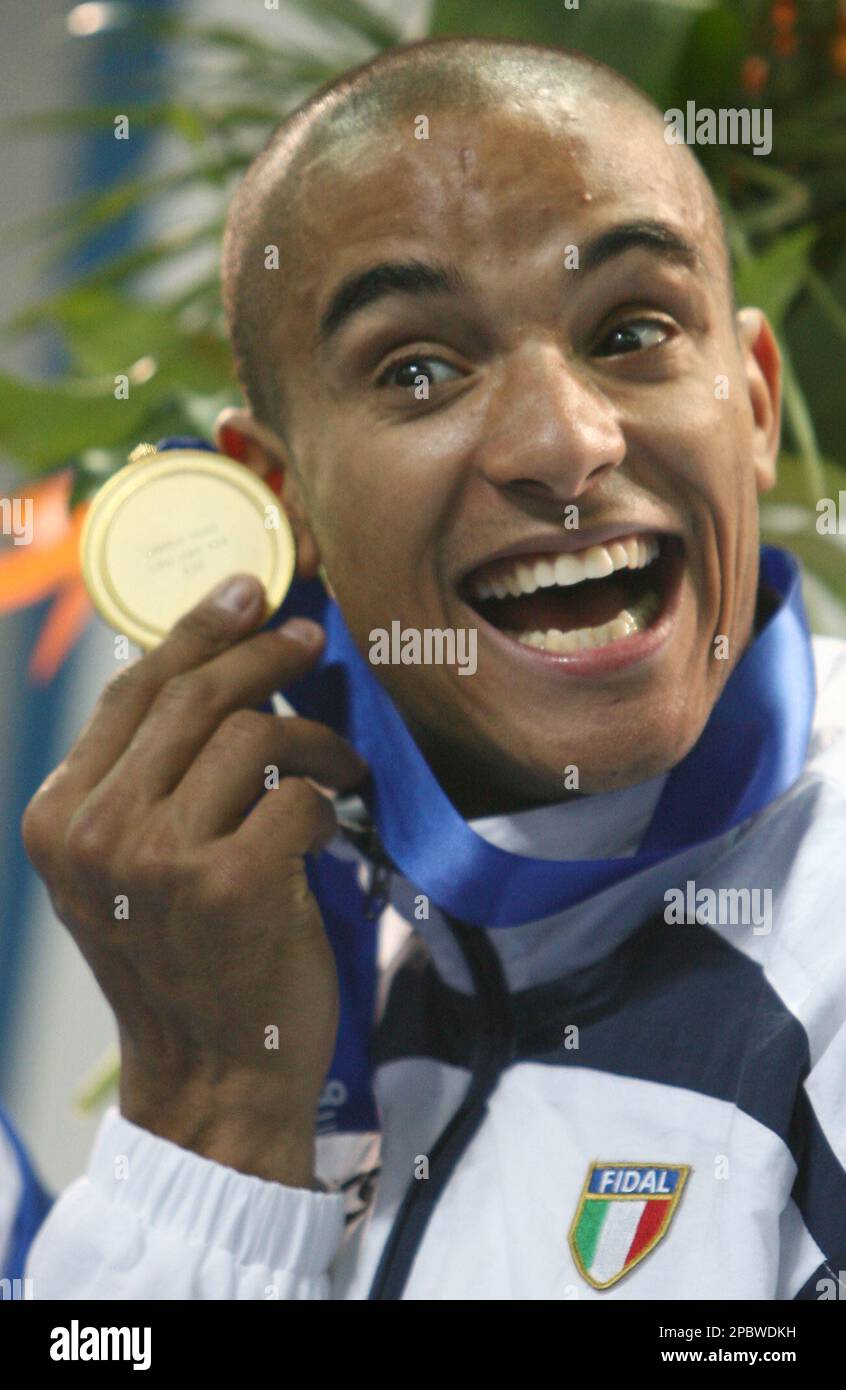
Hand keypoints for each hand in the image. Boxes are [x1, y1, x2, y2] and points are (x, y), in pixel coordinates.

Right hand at [22, 574, 366, 1185]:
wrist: (211, 1076)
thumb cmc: (185, 962)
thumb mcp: (131, 867)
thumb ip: (148, 779)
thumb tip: (208, 670)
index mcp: (59, 817)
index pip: (131, 691)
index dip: (196, 630)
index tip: (247, 591)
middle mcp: (94, 833)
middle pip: (192, 697)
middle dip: (263, 656)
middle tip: (311, 642)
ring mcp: (156, 860)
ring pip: (251, 737)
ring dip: (313, 740)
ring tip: (341, 763)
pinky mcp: (229, 887)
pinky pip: (299, 798)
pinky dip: (330, 803)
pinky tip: (334, 826)